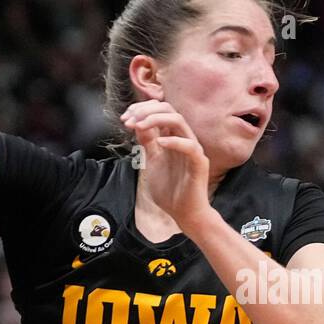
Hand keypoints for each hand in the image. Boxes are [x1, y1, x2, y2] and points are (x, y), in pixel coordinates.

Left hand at [120, 100, 212, 230]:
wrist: (184, 214)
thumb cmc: (170, 190)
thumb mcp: (152, 161)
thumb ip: (146, 143)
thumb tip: (136, 123)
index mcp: (173, 137)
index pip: (160, 111)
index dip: (141, 110)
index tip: (124, 119)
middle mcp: (184, 138)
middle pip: (169, 109)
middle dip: (146, 111)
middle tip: (129, 121)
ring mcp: (193, 149)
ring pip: (179, 121)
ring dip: (156, 119)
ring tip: (138, 127)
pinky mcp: (199, 163)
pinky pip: (189, 146)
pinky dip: (174, 141)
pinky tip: (159, 143)